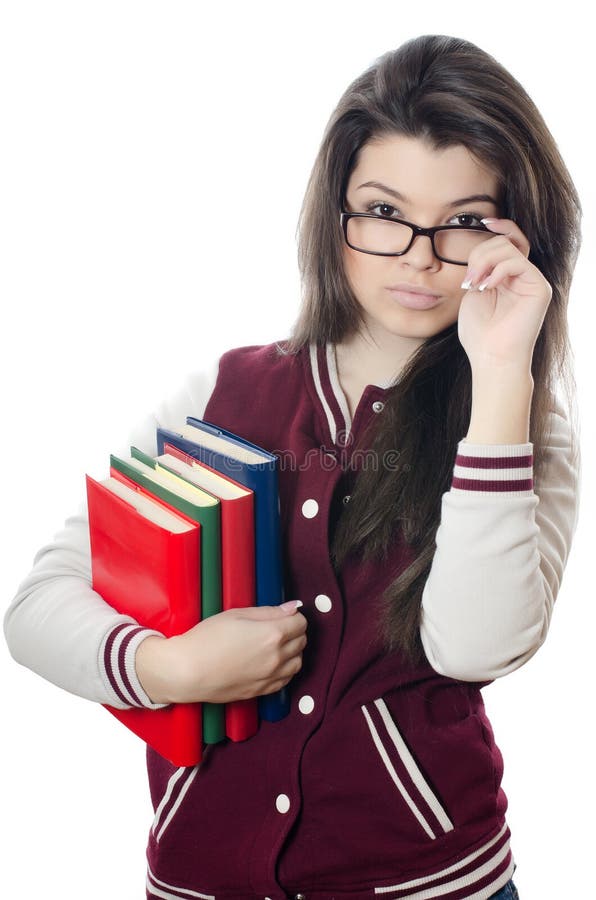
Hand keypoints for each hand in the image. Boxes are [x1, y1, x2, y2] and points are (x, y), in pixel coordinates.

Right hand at [135, 601, 307, 704]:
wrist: (187, 671)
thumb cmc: (207, 638)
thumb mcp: (237, 614)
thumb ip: (269, 612)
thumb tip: (293, 607)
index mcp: (273, 635)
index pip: (300, 623)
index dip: (293, 616)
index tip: (282, 614)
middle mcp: (277, 658)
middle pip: (302, 641)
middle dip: (294, 631)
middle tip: (276, 626)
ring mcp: (270, 677)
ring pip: (297, 662)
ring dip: (293, 652)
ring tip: (275, 645)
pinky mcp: (262, 691)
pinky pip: (286, 680)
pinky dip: (285, 670)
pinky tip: (272, 663)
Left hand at [457, 217, 551, 371]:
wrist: (491, 357)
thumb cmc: (479, 333)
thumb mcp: (474, 292)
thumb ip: (479, 267)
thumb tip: (482, 243)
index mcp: (509, 277)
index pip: (510, 241)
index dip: (500, 227)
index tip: (482, 222)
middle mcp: (524, 277)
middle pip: (504, 242)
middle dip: (479, 255)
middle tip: (468, 281)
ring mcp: (533, 282)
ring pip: (509, 248)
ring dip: (483, 262)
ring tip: (473, 285)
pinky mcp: (539, 288)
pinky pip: (517, 262)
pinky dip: (496, 270)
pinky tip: (486, 287)